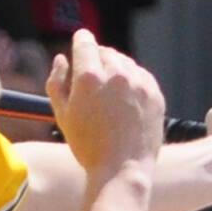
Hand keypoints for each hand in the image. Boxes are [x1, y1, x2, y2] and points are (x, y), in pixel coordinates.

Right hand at [47, 31, 162, 180]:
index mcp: (89, 76)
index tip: (80, 44)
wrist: (122, 169)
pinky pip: (141, 77)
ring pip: (124, 63)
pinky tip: (125, 104)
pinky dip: (132, 84)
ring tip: (108, 99)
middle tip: (92, 83)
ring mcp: (139, 82)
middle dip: (97, 61)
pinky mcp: (155, 92)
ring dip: (115, 72)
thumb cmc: (87, 145)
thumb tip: (61, 58)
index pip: (85, 41)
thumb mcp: (62, 114)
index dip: (80, 42)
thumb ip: (56, 82)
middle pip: (105, 52)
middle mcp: (116, 73)